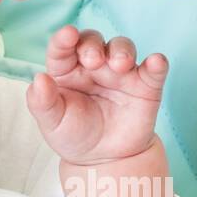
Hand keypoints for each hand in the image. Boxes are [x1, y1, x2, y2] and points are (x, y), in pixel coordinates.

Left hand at [27, 25, 167, 165]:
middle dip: (93, 45)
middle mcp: (94, 65)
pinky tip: (156, 62)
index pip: (63, 48)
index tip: (67, 35)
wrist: (105, 161)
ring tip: (120, 65)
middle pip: (94, 41)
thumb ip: (42, 102)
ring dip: (122, 50)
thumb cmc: (75, 135)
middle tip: (94, 60)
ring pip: (123, 47)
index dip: (64, 39)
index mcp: (67, 69)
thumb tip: (38, 79)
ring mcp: (121, 73)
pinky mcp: (145, 86)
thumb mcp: (52, 123)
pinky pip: (154, 69)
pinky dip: (157, 63)